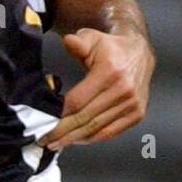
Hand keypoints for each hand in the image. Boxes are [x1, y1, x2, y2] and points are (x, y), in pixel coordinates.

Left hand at [38, 28, 153, 150]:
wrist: (139, 52)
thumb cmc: (109, 47)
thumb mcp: (91, 38)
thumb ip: (78, 42)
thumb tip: (68, 41)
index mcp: (110, 73)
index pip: (79, 100)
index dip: (60, 113)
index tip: (43, 121)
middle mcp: (123, 91)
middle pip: (86, 118)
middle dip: (63, 131)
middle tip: (44, 140)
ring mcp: (132, 104)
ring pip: (97, 127)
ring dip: (75, 138)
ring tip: (56, 144)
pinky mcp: (137, 114)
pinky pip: (111, 131)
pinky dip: (93, 138)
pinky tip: (77, 140)